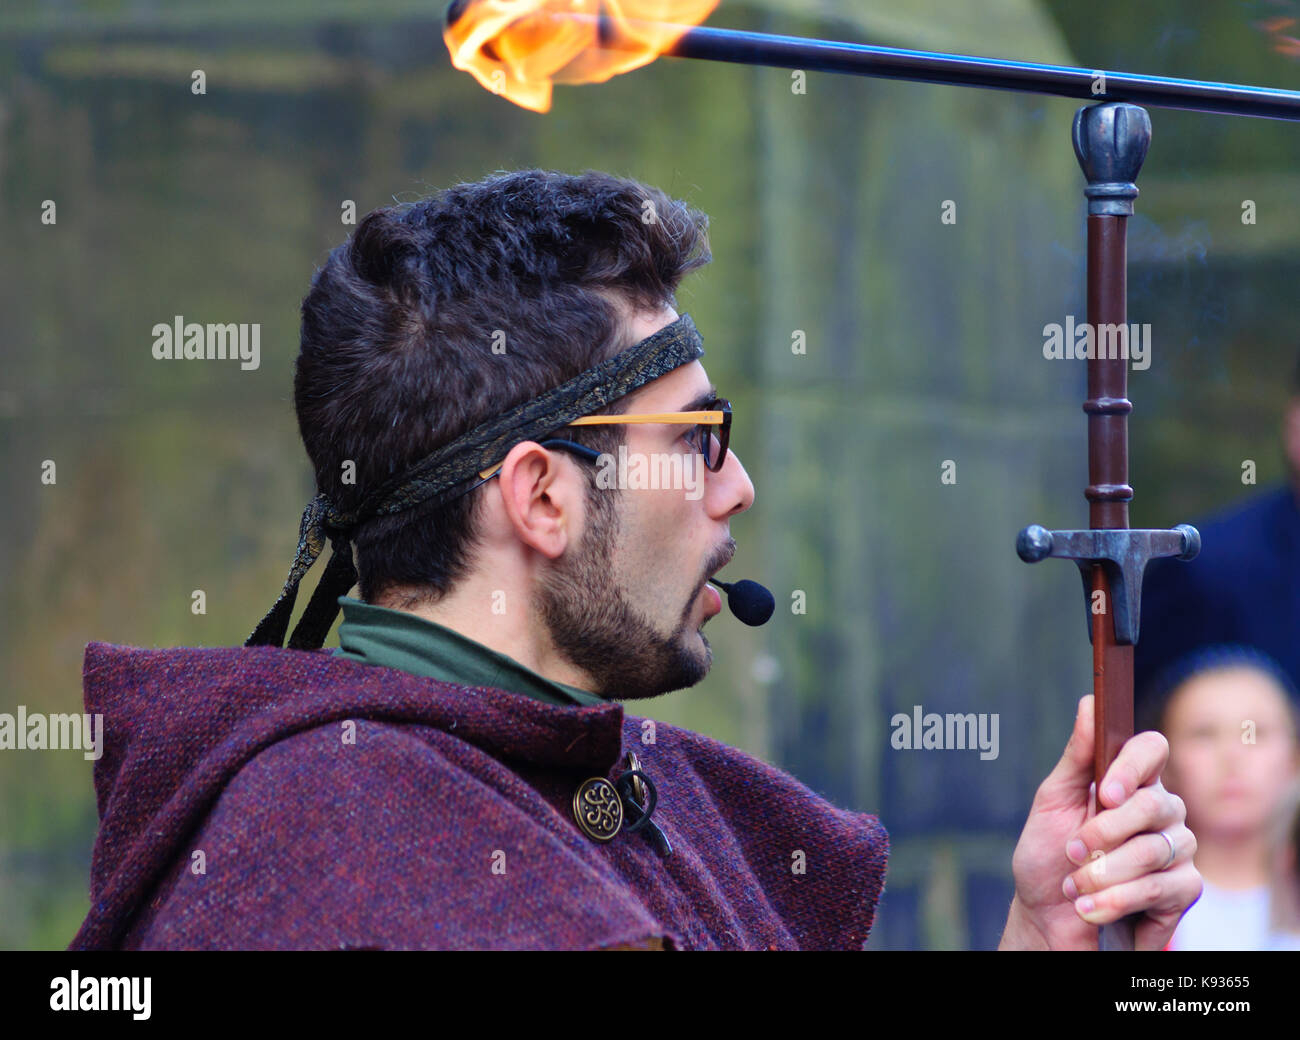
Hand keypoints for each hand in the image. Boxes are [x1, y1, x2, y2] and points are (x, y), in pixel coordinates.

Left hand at [998, 694, 1201, 949]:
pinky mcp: (1184, 890)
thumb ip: (1076, 756)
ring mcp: (1178, 849)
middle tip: (1072, 851)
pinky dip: (1117, 900)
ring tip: (1074, 885)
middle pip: (1155, 803)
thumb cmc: (1048, 856)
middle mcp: (1162, 810)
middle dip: (1104, 832)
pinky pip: (1162, 888)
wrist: (1047, 918)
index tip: (1104, 793)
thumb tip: (1089, 703)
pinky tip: (1090, 909)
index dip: (1132, 766)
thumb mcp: (1052, 802)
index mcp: (1130, 782)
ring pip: (1155, 850)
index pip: (1152, 749)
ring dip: (1103, 873)